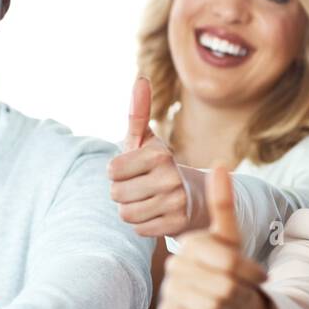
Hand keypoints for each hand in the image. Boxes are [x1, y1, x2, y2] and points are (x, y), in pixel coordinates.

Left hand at [108, 76, 194, 236]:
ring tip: (148, 201)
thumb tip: (140, 79)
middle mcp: (170, 177)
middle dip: (123, 193)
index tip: (134, 170)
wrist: (197, 197)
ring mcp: (175, 203)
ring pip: (126, 214)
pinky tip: (157, 215)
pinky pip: (138, 229)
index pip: (112, 171)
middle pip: (116, 194)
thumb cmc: (160, 167)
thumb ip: (139, 112)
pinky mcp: (176, 225)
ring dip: (131, 209)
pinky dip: (143, 224)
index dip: (118, 172)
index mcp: (159, 154)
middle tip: (142, 188)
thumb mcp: (148, 140)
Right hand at [158, 166, 268, 308]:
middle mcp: (174, 266)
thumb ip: (223, 203)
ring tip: (228, 302)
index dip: (250, 272)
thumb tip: (220, 163)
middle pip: (224, 286)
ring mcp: (168, 291)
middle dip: (241, 292)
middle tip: (240, 291)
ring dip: (230, 308)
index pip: (229, 262)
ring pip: (214, 306)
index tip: (258, 276)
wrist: (221, 302)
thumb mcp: (231, 236)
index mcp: (191, 243)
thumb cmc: (228, 266)